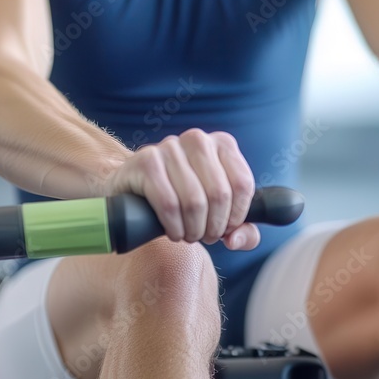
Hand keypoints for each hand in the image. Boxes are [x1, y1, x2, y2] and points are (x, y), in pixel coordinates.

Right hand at [105, 129, 259, 250]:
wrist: (134, 187)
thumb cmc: (183, 198)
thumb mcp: (219, 212)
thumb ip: (243, 230)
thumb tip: (236, 239)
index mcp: (223, 144)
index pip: (242, 184)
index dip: (236, 215)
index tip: (226, 229)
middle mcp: (198, 139)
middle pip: (219, 194)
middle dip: (214, 226)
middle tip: (204, 236)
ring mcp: (170, 147)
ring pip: (194, 201)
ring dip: (193, 229)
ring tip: (188, 235)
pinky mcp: (146, 161)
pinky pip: (169, 203)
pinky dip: (174, 226)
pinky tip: (173, 231)